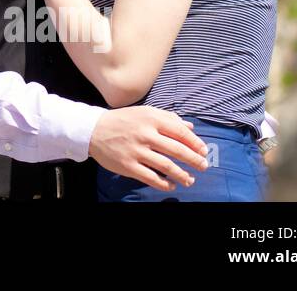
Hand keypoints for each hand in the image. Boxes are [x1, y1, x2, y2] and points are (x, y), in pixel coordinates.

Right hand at [89, 106, 209, 190]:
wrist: (92, 130)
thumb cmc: (122, 120)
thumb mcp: (144, 112)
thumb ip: (167, 117)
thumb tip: (190, 128)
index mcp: (150, 118)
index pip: (180, 131)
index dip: (195, 143)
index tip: (204, 151)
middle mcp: (145, 134)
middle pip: (177, 150)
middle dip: (194, 160)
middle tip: (203, 166)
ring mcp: (136, 151)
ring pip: (167, 166)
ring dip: (182, 175)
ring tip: (190, 179)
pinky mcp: (128, 165)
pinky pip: (151, 178)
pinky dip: (165, 184)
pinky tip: (172, 185)